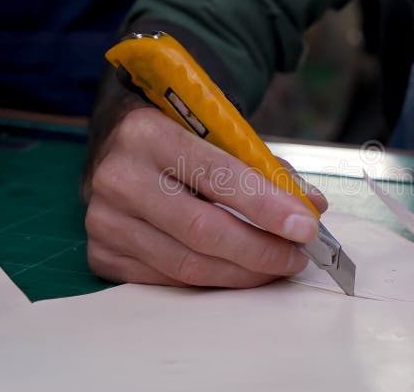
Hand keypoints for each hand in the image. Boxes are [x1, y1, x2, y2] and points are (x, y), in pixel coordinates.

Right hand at [84, 107, 327, 287]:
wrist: (115, 143)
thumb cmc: (176, 136)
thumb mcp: (217, 133)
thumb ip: (265, 168)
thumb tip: (311, 207)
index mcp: (148, 134)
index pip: (217, 177)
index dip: (266, 207)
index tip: (305, 227)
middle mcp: (119, 177)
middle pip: (203, 231)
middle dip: (260, 251)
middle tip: (296, 257)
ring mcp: (106, 220)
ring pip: (188, 265)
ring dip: (242, 273)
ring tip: (275, 266)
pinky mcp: (102, 252)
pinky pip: (168, 280)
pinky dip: (211, 278)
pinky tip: (236, 271)